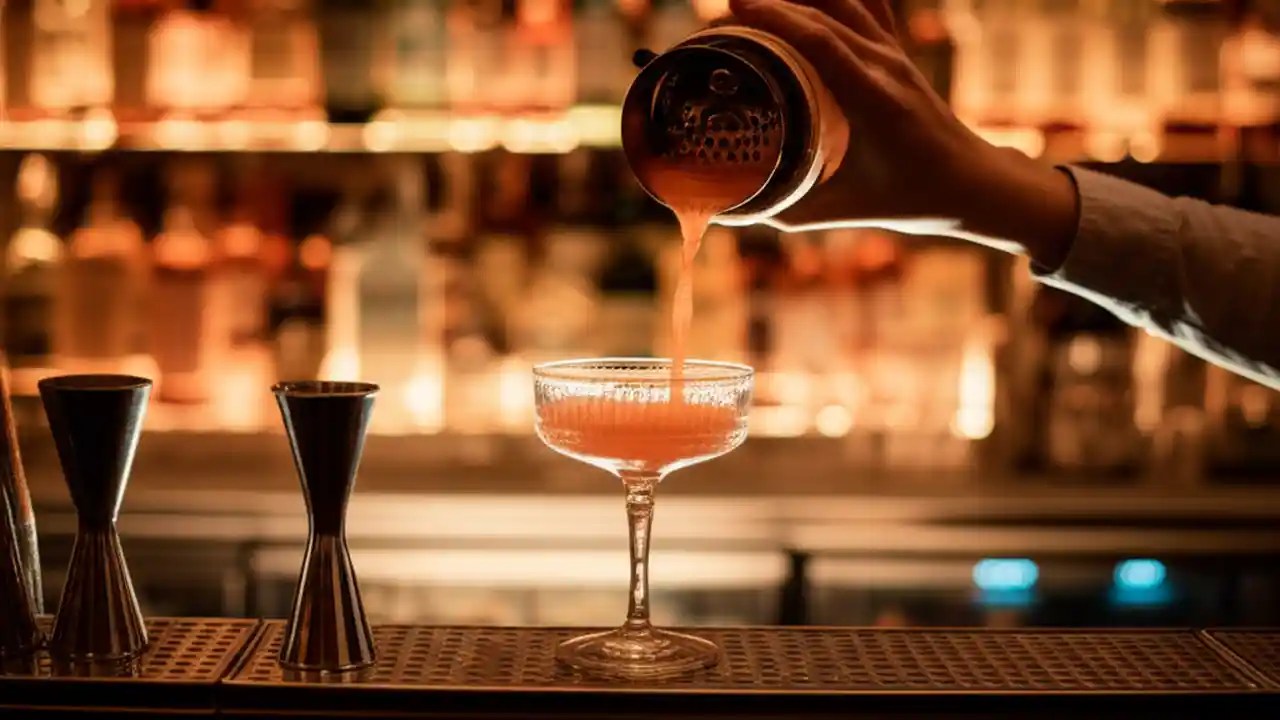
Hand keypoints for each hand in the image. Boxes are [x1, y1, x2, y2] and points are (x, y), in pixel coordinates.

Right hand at [727, 0, 1077, 267]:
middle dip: (770, 6)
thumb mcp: (846, 209)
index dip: (772, 19)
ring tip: (752, 3)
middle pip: (823, 14)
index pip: (819, 40)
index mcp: (876, 99)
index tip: (730, 13)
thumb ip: (788, 209)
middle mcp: (887, 66)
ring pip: (844, 2)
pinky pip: (863, 7)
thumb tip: (730, 211)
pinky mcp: (897, 53)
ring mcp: (895, 55)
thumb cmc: (914, 199)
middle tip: (723, 17)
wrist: (973, 184)